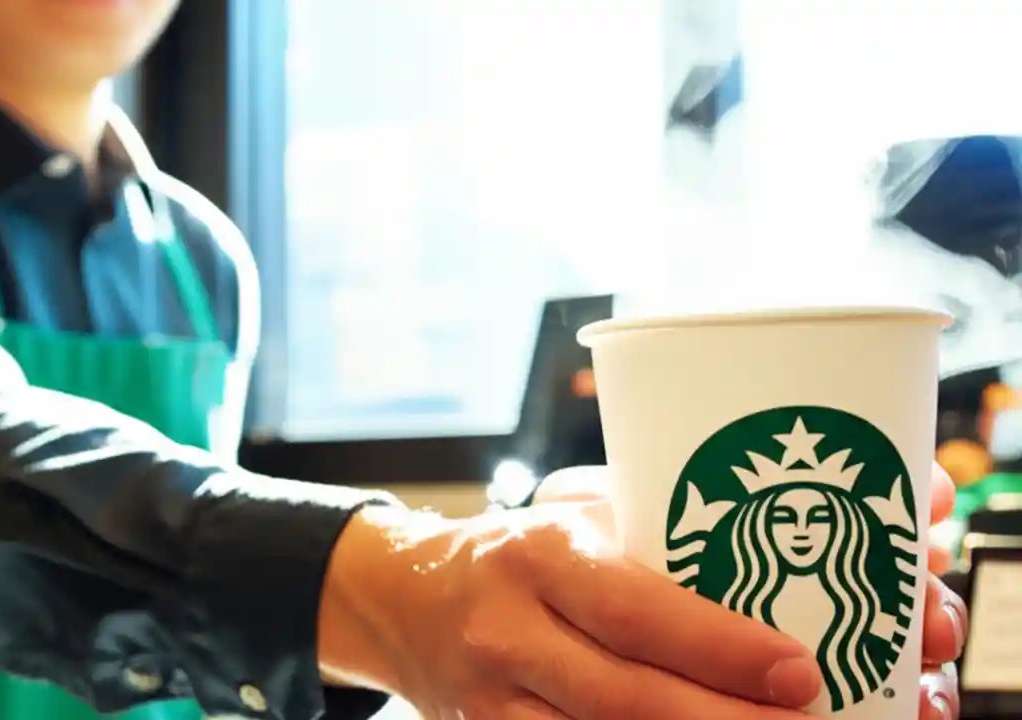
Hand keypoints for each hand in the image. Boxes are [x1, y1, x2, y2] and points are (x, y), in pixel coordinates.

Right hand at [533, 463, 968, 719]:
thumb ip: (675, 525)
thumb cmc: (522, 548)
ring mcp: (497, 699)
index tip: (800, 668)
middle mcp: (511, 630)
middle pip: (626, 698)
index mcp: (541, 553)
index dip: (718, 646)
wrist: (406, 597)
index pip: (632, 608)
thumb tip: (848, 519)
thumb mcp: (579, 514)